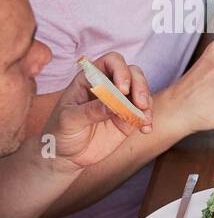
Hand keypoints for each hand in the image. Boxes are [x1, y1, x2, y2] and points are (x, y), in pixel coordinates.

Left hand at [44, 53, 151, 167]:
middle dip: (140, 86)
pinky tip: (145, 129)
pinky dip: (148, 119)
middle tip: (140, 104)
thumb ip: (90, 110)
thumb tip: (113, 104)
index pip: (111, 62)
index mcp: (89, 79)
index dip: (120, 71)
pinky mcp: (128, 118)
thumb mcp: (69, 120)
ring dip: (147, 103)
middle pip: (133, 73)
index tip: (122, 90)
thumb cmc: (60, 131)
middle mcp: (108, 86)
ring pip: (142, 91)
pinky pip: (145, 112)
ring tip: (143, 119)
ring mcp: (120, 102)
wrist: (66, 155)